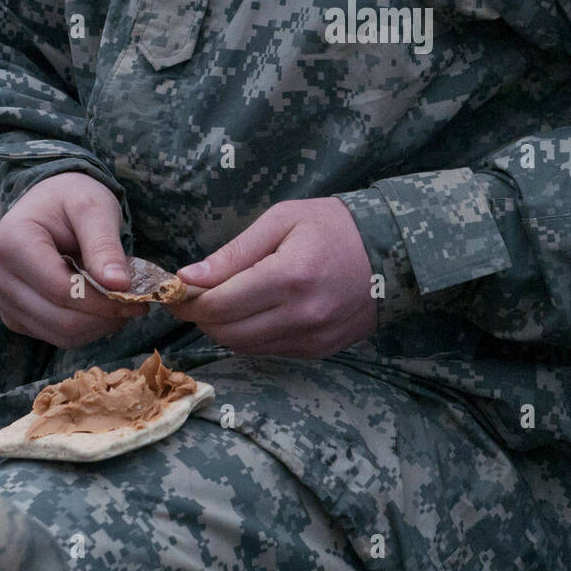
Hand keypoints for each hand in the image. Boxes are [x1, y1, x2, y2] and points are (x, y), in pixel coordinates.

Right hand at [0, 171, 146, 347]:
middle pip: (60, 318)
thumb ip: (104, 245)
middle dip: (104, 317)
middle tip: (135, 304)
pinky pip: (53, 336)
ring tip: (121, 305)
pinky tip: (99, 307)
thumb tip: (120, 285)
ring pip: (58, 334)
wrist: (50, 202)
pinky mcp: (14, 314)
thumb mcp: (93, 208)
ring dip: (97, 326)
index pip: (62, 290)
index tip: (138, 299)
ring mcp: (2, 298)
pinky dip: (84, 329)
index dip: (103, 301)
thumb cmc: (72, 198)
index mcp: (12, 242)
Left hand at [173, 197, 377, 357]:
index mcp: (289, 277)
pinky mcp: (320, 350)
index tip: (175, 290)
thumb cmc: (335, 226)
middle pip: (226, 332)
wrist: (395, 250)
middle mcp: (301, 315)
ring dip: (225, 327)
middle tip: (194, 296)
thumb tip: (188, 278)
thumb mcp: (282, 220)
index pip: (219, 305)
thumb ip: (234, 253)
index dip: (188, 301)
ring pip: (244, 347)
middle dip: (202, 316)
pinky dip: (252, 334)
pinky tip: (256, 310)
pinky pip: (269, 350)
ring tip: (224, 300)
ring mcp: (312, 338)